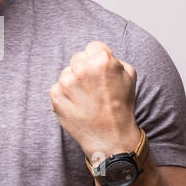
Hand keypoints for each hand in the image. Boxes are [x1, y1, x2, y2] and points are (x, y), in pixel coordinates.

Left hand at [49, 41, 140, 163]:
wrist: (110, 137)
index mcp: (102, 59)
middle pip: (78, 58)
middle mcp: (82, 67)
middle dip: (85, 68)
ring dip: (74, 81)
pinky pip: (58, 87)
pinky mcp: (55, 95)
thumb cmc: (121, 107)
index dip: (99, 59)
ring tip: (87, 98)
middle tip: (94, 87)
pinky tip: (78, 105)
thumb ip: (115, 60)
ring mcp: (66, 82)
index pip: (94, 47)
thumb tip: (103, 55)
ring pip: (67, 72)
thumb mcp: (129, 76)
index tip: (101, 72)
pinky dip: (66, 94)